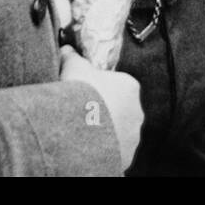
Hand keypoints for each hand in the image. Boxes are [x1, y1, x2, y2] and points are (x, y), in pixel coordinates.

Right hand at [59, 45, 142, 169]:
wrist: (78, 126)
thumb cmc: (81, 92)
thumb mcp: (74, 67)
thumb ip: (73, 57)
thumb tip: (67, 49)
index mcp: (130, 87)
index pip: (118, 86)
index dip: (100, 90)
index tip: (85, 95)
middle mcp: (137, 111)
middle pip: (120, 110)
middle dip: (105, 112)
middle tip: (82, 115)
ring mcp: (133, 135)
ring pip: (118, 132)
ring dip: (105, 133)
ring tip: (83, 133)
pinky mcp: (125, 155)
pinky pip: (115, 151)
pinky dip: (104, 150)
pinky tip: (87, 147)